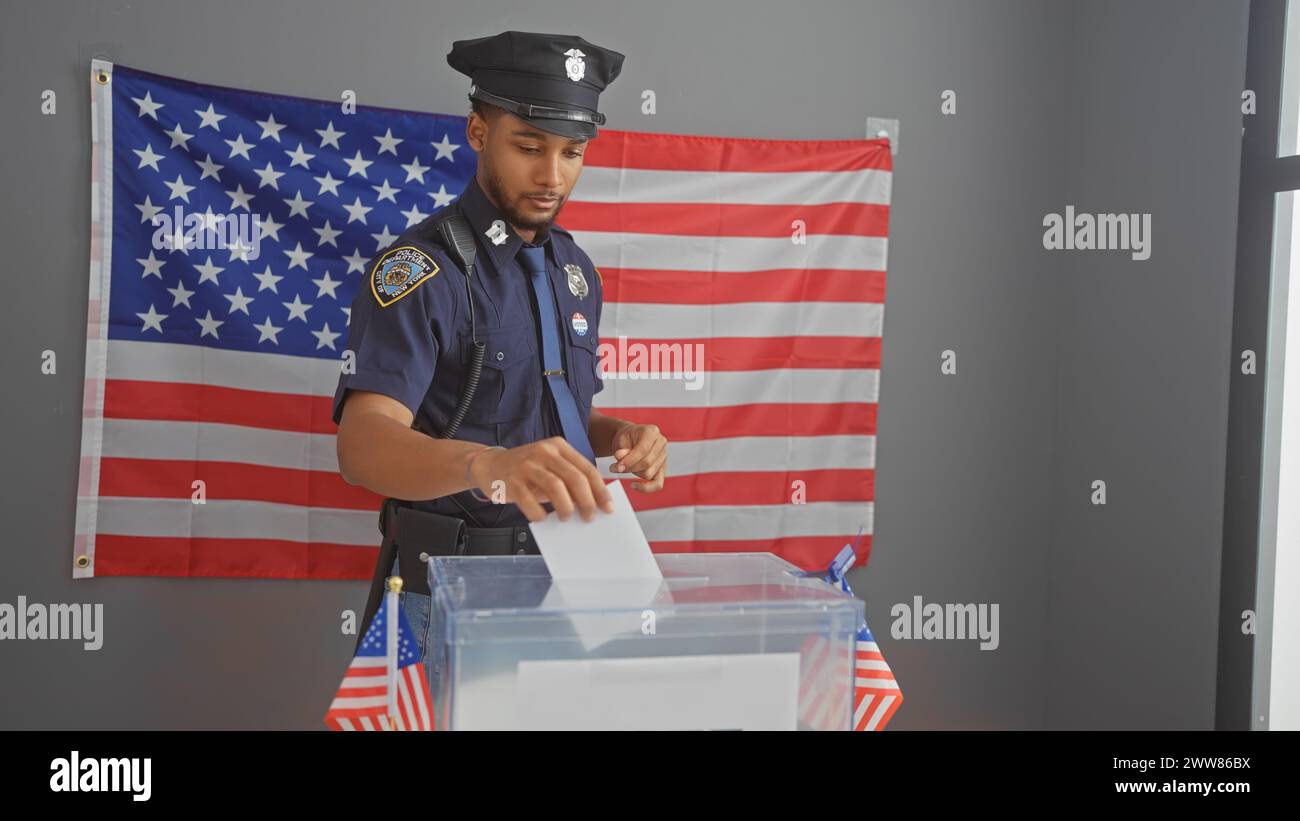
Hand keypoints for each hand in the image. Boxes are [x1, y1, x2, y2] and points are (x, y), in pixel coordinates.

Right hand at [469, 437, 613, 522]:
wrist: (489, 465)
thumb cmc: (525, 469)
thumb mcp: (550, 467)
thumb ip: (569, 479)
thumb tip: (593, 502)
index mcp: (558, 446)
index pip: (586, 468)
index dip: (600, 490)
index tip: (607, 507)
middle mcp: (544, 452)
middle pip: (574, 478)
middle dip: (587, 501)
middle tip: (589, 517)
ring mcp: (527, 465)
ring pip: (555, 487)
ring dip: (566, 507)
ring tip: (567, 518)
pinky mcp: (512, 480)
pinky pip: (530, 500)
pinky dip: (540, 513)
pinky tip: (543, 517)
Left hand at [611, 423, 667, 491]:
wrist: (630, 440)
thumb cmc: (626, 439)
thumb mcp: (620, 440)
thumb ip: (621, 449)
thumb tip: (620, 457)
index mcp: (652, 431)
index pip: (643, 450)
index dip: (629, 460)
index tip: (616, 467)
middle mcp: (661, 443)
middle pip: (647, 463)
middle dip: (629, 468)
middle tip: (615, 467)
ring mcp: (664, 456)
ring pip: (648, 473)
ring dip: (633, 473)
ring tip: (623, 466)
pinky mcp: (662, 469)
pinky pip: (657, 484)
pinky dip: (646, 488)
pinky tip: (633, 485)